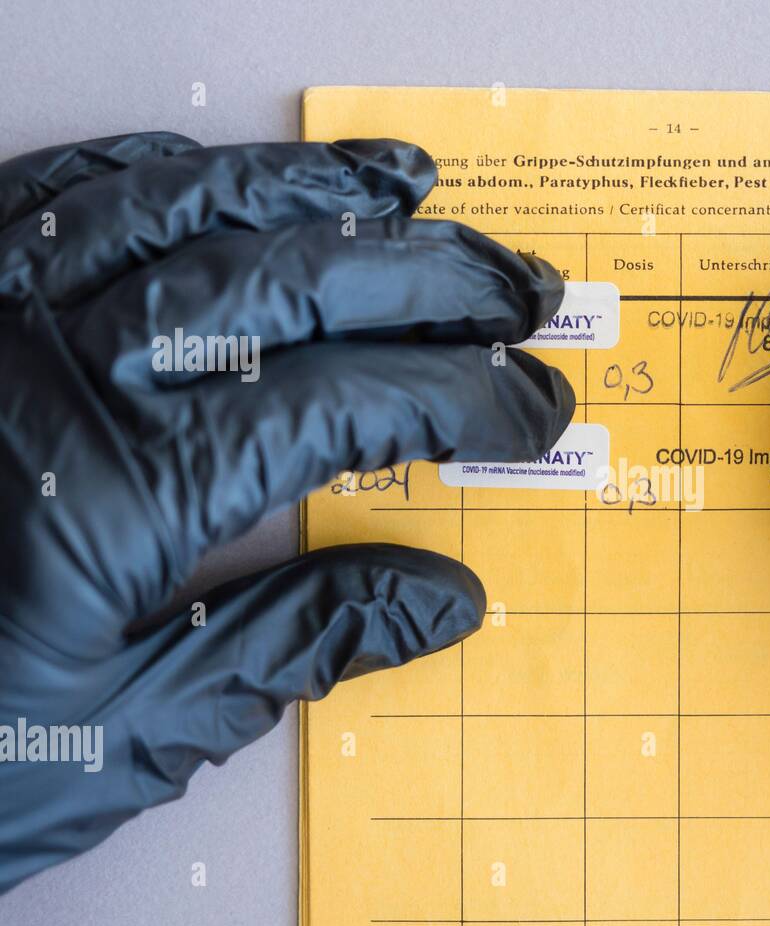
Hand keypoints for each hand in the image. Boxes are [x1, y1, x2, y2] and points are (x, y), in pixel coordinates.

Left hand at [0, 133, 572, 892]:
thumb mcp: (134, 730)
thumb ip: (302, 646)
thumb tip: (447, 602)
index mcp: (123, 494)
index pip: (346, 406)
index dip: (461, 396)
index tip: (533, 405)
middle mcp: (60, 378)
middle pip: (287, 285)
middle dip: (427, 277)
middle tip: (517, 284)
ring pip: (179, 207)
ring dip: (310, 190)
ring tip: (408, 188)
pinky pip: (56, 198)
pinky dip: (157, 171)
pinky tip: (223, 171)